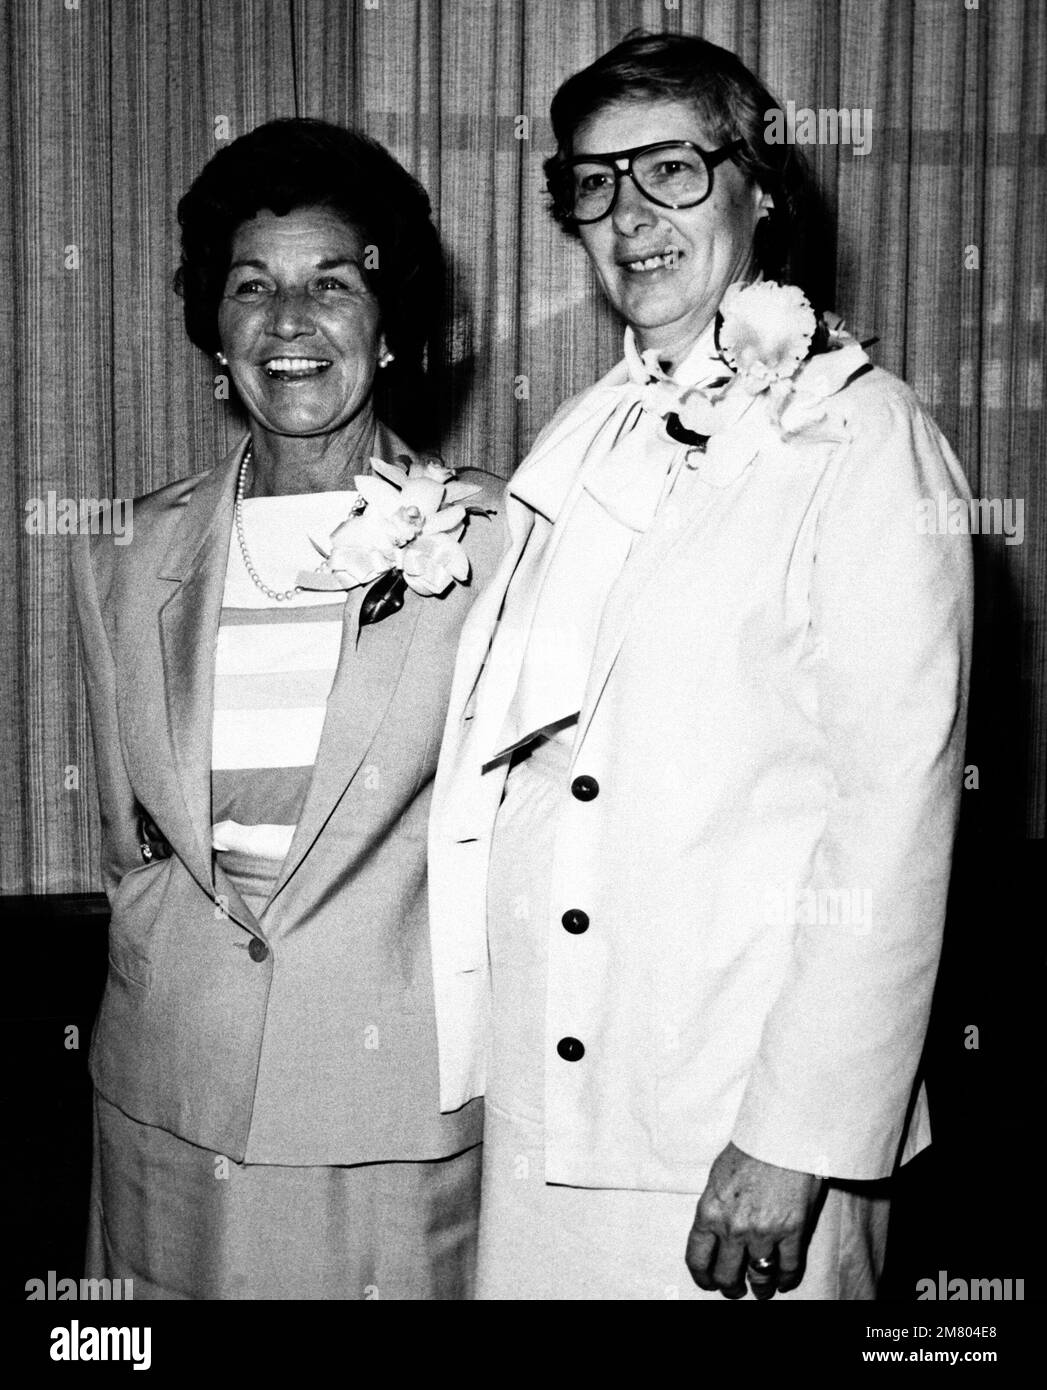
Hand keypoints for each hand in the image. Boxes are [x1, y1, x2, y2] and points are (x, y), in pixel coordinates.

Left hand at [686, 1142, 824, 1298]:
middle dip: (730, 1287)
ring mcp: (764, 1232)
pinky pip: (788, 1268)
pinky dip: (786, 1279)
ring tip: (762, 1290)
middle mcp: (733, 1228)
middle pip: (726, 1275)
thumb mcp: (718, 1176)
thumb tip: (714, 1230)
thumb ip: (715, 1207)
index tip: (708, 1282)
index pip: (697, 1259)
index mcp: (709, 1212)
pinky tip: (784, 1281)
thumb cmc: (750, 1148)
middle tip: (735, 1289)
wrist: (781, 1133)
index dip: (702, 1277)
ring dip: (760, 1288)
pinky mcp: (792, 1231)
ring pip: (759, 1277)